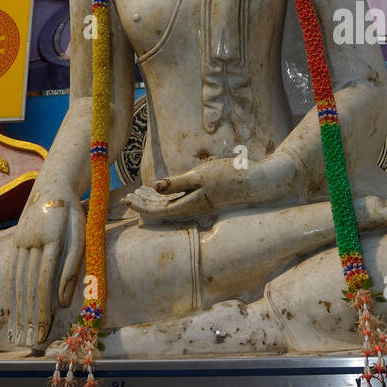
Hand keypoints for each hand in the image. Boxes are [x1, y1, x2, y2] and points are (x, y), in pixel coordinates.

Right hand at [8, 190, 84, 348]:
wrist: (53, 182)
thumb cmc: (73, 212)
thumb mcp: (81, 234)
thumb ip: (72, 268)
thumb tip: (64, 302)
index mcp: (51, 238)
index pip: (44, 282)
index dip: (43, 309)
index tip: (44, 331)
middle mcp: (31, 240)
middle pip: (29, 286)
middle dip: (30, 317)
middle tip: (32, 342)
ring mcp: (20, 240)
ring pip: (17, 281)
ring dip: (18, 310)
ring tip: (19, 335)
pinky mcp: (15, 241)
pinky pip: (13, 272)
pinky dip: (13, 294)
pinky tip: (14, 311)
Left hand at [127, 151, 298, 222]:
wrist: (259, 182)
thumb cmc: (230, 175)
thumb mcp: (201, 175)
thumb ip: (178, 183)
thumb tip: (155, 187)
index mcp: (191, 204)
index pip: (159, 211)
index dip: (142, 207)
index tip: (128, 202)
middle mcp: (194, 207)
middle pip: (163, 210)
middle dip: (145, 204)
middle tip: (127, 197)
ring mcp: (201, 203)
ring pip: (172, 205)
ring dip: (155, 200)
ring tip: (140, 194)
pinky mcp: (207, 197)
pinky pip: (182, 200)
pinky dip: (169, 196)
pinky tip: (163, 190)